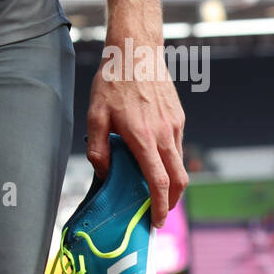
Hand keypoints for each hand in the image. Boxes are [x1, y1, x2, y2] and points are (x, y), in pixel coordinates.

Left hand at [86, 37, 187, 226]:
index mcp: (143, 138)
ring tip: (152, 186)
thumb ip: (98, 150)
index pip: (159, 183)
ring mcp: (175, 125)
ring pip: (179, 163)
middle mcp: (165, 134)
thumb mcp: (95, 116)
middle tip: (158, 212)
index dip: (161, 207)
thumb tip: (105, 174)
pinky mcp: (179, 116)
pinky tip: (152, 155)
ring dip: (171, 180)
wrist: (135, 50)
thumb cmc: (112, 81)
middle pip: (178, 180)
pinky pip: (177, 145)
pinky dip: (169, 159)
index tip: (157, 222)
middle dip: (172, 202)